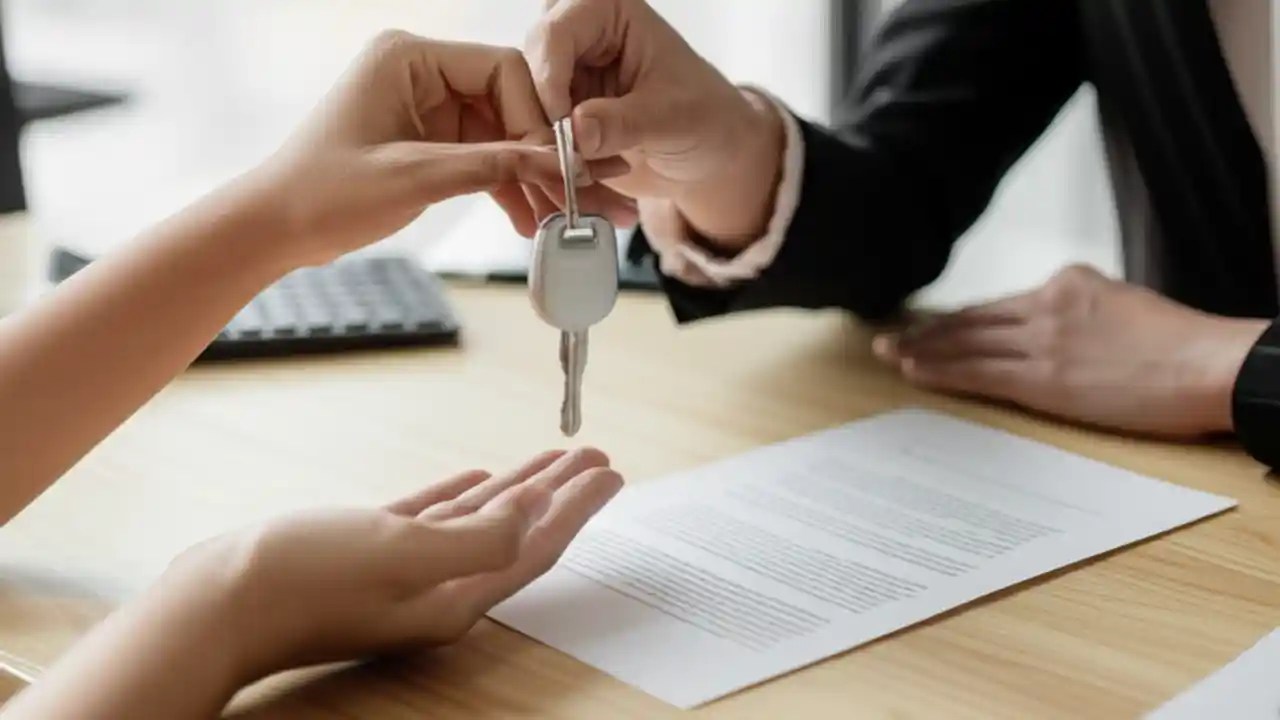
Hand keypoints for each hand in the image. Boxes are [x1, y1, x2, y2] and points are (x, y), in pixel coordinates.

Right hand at [165, 448, 621, 680]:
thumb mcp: (403, 554)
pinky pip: (432, 518)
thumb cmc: (303, 581)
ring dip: (518, 489)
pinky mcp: (367, 553)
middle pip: (517, 533)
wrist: (215, 605)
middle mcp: (435, 590)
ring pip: (477, 521)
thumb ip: (479, 539)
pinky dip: (460, 496)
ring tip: (553, 458)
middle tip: (594, 458)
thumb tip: (529, 517)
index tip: (610, 473)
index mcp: (454, 597)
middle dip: (559, 495)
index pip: (537, 547)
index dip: (578, 509)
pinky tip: (479, 477)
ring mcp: (401, 572)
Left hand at [258, 31, 633, 266]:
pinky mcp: (425, 140)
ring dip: (527, 175)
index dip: (537, 119)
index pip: (502, 71)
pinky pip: (480, 156)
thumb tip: (559, 166)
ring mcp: (424, 107)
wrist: (275, 229)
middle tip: (573, 194)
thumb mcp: (416, 177)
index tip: (557, 166)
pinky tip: (528, 217)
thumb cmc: (323, 194)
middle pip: (509, 102)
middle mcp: (420, 73)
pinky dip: (503, 185)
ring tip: (557, 216)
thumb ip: (492, 166)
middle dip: (538, 153)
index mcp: (409, 58)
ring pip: (500, 134)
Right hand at [525, 0, 785, 250]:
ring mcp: (564, 77)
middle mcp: (579, 37)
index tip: (562, 124)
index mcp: (608, 13)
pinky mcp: (557, 116)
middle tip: (562, 155)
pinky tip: (578, 183)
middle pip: (526, 66)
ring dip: (543, 147)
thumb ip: (623, 122)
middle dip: (540, 116)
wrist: (707, 160)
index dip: (550, 78)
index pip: (555, 32)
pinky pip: (533, 140)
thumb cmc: (704, 120)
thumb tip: (577, 130)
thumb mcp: (672, 120)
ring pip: (523, 108)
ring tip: (580, 176)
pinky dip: (550, 165)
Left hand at [872, 265, 1267, 437]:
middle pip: (973, 318)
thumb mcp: (1125, 305)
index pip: (1001, 305)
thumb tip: (1062, 330)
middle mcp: (1047, 304)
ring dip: (924, 349)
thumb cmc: (1181, 344)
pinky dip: (943, 371)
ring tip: (891, 354)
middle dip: (928, 329)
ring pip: (967, 343)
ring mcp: (1042, 340)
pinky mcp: (1044, 377)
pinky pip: (979, 372)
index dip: (961, 318)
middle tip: (891, 335)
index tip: (935, 325)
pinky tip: (916, 372)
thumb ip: (1084, 311)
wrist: (1207, 364)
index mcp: (1069, 283)